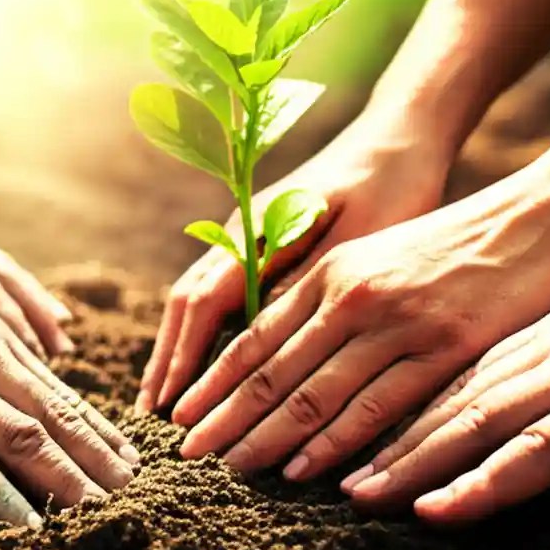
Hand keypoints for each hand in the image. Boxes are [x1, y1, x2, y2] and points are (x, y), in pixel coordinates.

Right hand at [0, 255, 139, 526]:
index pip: (52, 387)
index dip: (93, 427)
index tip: (126, 456)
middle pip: (54, 412)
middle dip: (98, 457)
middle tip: (136, 492)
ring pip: (24, 436)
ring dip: (68, 480)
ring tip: (102, 513)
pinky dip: (3, 498)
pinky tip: (29, 525)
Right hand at [138, 108, 449, 412]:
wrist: (400, 135)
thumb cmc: (390, 185)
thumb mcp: (357, 237)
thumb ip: (306, 282)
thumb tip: (261, 336)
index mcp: (258, 229)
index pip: (204, 302)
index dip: (185, 356)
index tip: (172, 404)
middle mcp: (239, 232)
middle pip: (186, 303)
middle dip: (167, 360)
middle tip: (149, 414)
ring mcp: (246, 236)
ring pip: (196, 299)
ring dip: (177, 349)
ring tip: (163, 398)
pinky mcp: (260, 242)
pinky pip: (218, 294)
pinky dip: (201, 332)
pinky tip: (203, 363)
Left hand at [171, 157, 549, 481]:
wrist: (536, 217)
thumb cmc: (449, 240)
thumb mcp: (371, 254)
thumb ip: (320, 296)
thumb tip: (270, 344)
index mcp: (328, 273)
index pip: (253, 338)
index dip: (212, 380)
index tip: (180, 415)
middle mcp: (350, 297)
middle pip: (271, 371)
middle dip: (225, 418)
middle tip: (189, 453)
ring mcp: (396, 324)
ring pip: (315, 394)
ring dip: (269, 438)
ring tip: (234, 467)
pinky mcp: (443, 348)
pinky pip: (377, 407)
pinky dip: (336, 443)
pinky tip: (305, 468)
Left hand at [345, 282, 549, 522]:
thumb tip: (495, 400)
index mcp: (546, 330)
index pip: (452, 374)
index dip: (396, 408)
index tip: (347, 437)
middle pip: (448, 399)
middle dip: (387, 440)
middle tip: (334, 476)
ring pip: (476, 426)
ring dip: (413, 465)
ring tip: (362, 497)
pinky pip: (538, 454)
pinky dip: (482, 484)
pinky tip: (438, 509)